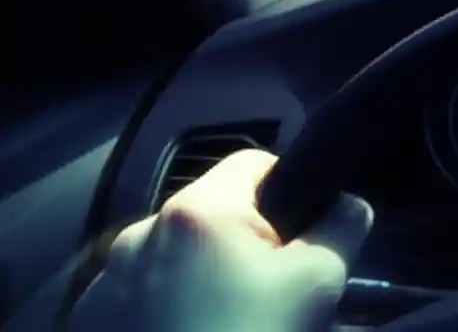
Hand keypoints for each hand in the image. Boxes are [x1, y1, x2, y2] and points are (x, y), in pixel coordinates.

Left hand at [69, 149, 373, 331]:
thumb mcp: (319, 283)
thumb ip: (342, 226)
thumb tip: (347, 205)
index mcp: (197, 211)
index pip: (256, 162)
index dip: (291, 194)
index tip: (302, 242)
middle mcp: (141, 232)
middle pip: (216, 214)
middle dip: (247, 244)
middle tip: (273, 293)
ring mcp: (106, 280)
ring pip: (177, 255)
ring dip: (204, 275)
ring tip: (230, 322)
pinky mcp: (90, 319)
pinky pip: (142, 293)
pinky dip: (168, 307)